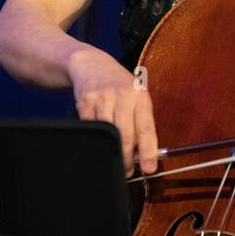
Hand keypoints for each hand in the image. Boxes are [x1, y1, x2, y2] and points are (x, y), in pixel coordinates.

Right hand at [68, 47, 158, 176]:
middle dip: (127, 159)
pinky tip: (100, 142)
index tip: (149, 168)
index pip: (145, 127)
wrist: (91, 64)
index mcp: (140, 95)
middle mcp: (122, 95)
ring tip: (115, 161)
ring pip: (108, 135)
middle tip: (128, 171)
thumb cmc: (119, 85)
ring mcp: (102, 98)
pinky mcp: (85, 102)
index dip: (148, 150)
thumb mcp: (136, 95)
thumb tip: (143, 154)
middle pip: (125, 135)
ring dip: (111, 152)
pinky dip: (96, 140)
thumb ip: (141, 119)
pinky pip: (92, 129)